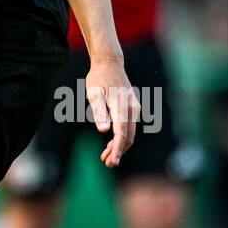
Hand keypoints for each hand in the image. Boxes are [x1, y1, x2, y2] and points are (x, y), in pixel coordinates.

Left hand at [85, 53, 138, 167]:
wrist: (109, 63)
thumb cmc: (98, 78)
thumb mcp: (94, 93)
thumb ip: (99, 111)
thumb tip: (104, 131)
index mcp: (121, 106)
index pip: (122, 133)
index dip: (118, 149)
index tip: (113, 162)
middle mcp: (132, 108)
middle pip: (128, 136)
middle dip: (118, 151)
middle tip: (106, 163)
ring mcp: (134, 108)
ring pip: (129, 133)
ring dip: (120, 147)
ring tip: (106, 158)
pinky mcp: (132, 108)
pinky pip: (129, 127)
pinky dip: (121, 138)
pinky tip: (111, 145)